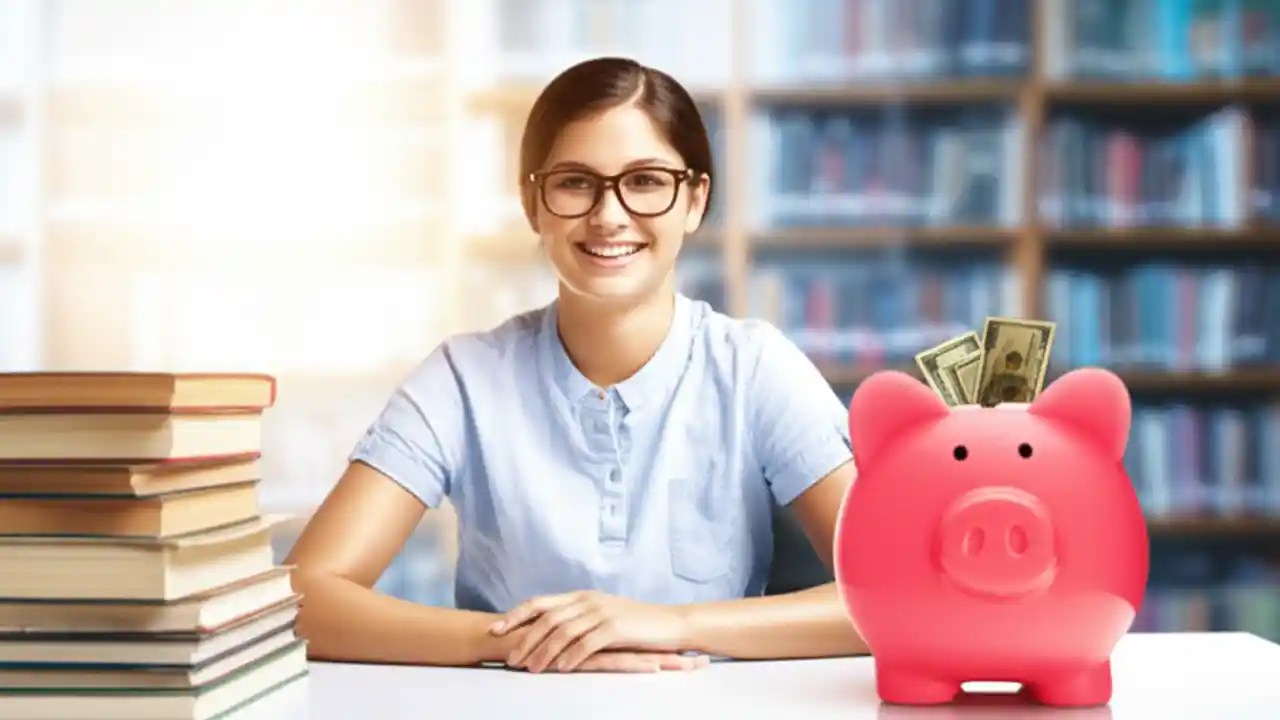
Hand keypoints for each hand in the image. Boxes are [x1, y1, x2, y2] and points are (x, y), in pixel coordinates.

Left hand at [489, 590, 692, 672]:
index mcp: (580, 596)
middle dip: (525, 639)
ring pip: (562, 632)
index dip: (516, 615)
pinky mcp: (615, 628)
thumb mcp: (601, 615)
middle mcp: (587, 600)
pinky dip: (570, 657)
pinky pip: (586, 644)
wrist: (669, 624)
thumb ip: (576, 619)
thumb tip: (545, 632)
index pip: (540, 602)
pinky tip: (560, 669)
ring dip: (543, 652)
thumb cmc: (634, 624)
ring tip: (530, 669)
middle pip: (546, 618)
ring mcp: (601, 612)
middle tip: (510, 659)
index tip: (495, 629)